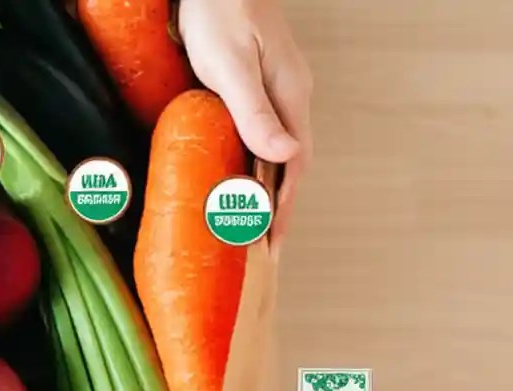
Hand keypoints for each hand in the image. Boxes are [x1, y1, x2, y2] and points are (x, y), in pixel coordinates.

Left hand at [179, 0, 312, 240]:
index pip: (295, 164)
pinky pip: (263, 130)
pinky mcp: (259, 80)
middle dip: (280, 204)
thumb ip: (255, 112)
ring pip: (278, 147)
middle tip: (263, 244)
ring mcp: (277, 86)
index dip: (285, 206)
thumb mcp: (231, 64)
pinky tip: (241, 171)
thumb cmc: (217, 11)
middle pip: (291, 161)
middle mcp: (290, 93)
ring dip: (268, 184)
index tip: (273, 243)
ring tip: (253, 219)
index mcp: (291, 94)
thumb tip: (287, 159)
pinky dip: (255, 159)